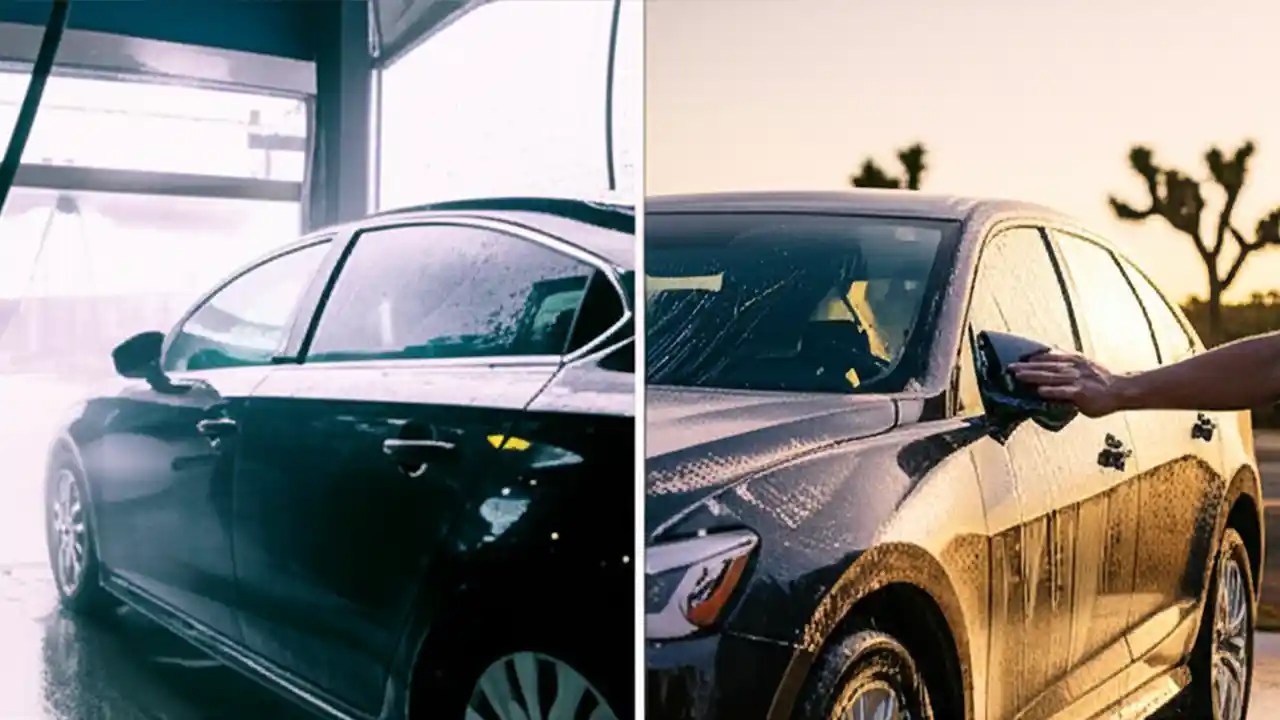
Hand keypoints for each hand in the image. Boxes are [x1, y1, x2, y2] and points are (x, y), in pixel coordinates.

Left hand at [1008, 351, 1125, 417]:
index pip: (1048, 357)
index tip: (1016, 358)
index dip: (1032, 358)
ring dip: (1033, 376)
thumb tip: (1049, 360)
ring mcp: (1076, 380)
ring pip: (1051, 377)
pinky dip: (1052, 391)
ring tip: (1017, 376)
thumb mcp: (1082, 366)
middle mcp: (1072, 367)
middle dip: (1026, 366)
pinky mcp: (1081, 393)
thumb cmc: (1099, 381)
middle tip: (1009, 367)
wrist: (1120, 390)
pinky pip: (1064, 392)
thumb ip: (1066, 364)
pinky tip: (1040, 391)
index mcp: (1072, 360)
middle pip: (1045, 366)